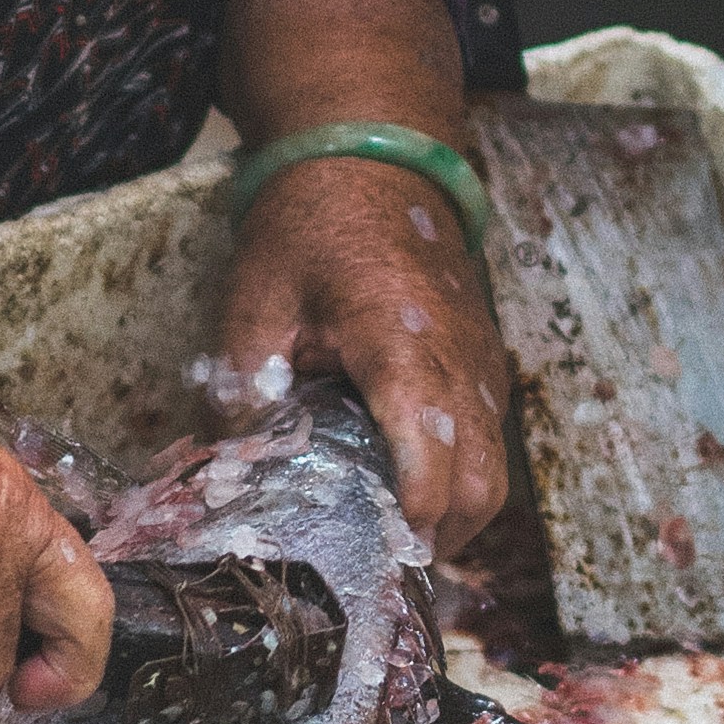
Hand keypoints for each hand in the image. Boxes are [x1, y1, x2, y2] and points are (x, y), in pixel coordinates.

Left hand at [209, 0, 512, 552]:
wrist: (377, 154)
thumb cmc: (310, 223)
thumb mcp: (254, 298)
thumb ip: (242, 387)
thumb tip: (229, 470)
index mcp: (401, 344)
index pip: (434, 456)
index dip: (414, 520)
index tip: (379, 561)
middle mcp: (460, 361)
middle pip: (481, 486)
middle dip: (436, 540)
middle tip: (375, 569)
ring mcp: (482, 365)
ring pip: (494, 472)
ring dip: (450, 517)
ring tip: (386, 543)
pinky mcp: (485, 366)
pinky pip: (488, 443)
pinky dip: (458, 481)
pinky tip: (403, 493)